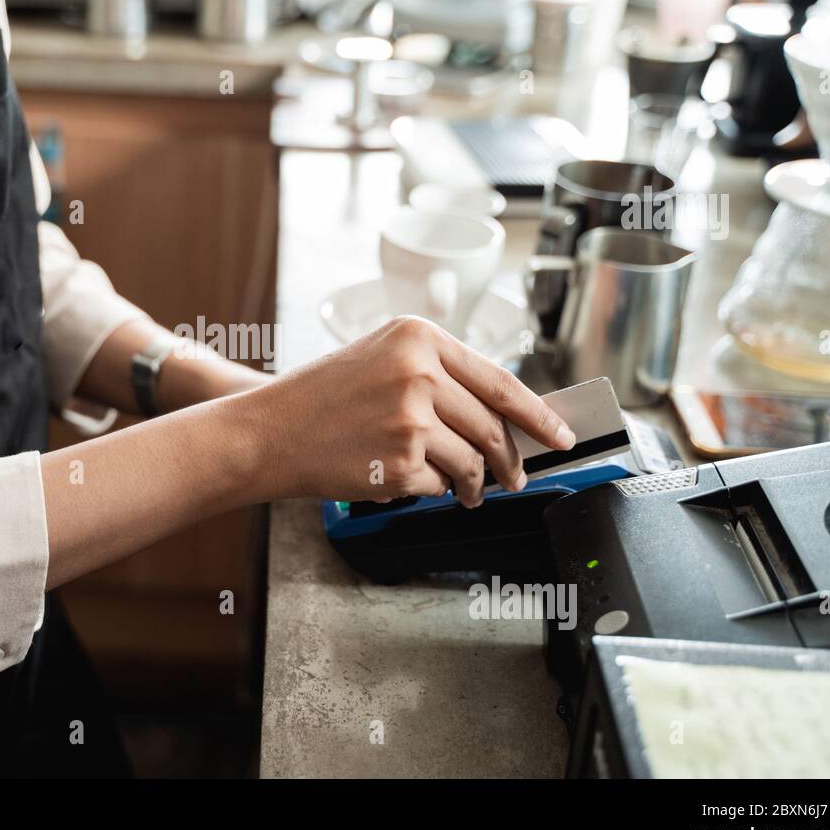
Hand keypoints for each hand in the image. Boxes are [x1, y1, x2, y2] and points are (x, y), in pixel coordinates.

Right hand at [247, 316, 575, 506]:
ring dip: (476, 485)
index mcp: (418, 337)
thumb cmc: (319, 398)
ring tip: (465, 491)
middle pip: (493, 427)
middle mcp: (418, 373)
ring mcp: (410, 420)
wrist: (268, 431)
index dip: (539, 415)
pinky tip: (407, 482)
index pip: (501, 381)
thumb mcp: (380, 358)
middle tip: (515, 477)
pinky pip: (439, 487)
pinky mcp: (398, 464)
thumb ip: (438, 374)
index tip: (561, 434)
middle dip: (511, 461)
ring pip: (472, 463)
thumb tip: (499, 416)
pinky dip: (431, 492)